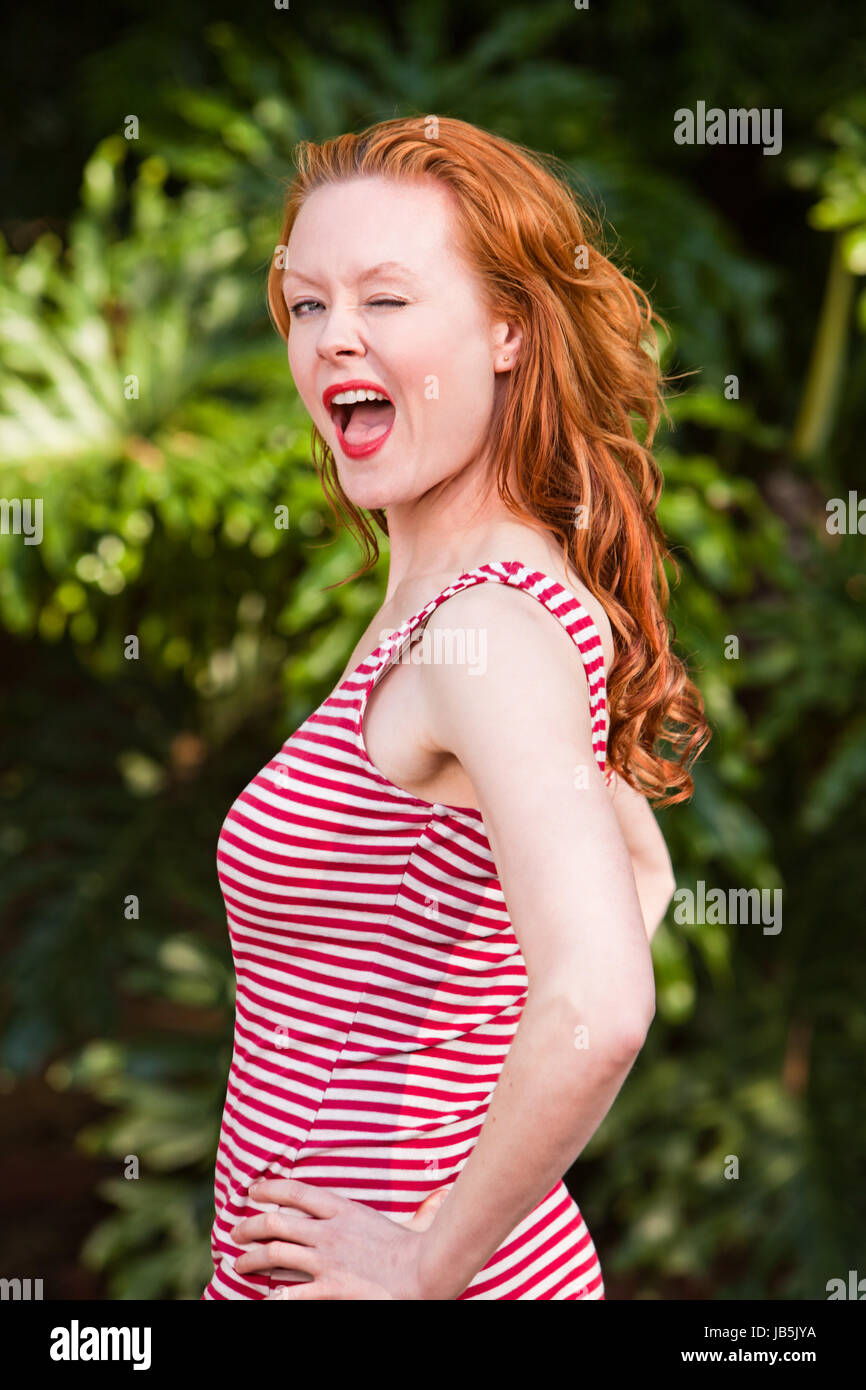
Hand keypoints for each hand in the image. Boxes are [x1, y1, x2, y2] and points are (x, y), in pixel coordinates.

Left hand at [231, 1178, 451, 1300]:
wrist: (426, 1272)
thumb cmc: (421, 1248)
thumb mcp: (417, 1222)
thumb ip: (424, 1209)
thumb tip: (446, 1193)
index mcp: (344, 1209)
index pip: (296, 1192)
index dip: (269, 1189)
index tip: (252, 1192)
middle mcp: (328, 1232)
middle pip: (275, 1222)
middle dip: (249, 1225)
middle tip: (235, 1231)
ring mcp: (326, 1261)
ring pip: (273, 1254)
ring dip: (249, 1259)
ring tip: (237, 1264)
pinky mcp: (328, 1289)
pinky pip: (289, 1293)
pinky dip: (272, 1296)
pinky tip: (264, 1299)